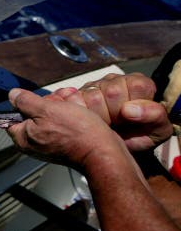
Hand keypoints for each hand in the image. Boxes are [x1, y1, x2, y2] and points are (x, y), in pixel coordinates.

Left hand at [7, 88, 125, 170]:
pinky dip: (71, 115)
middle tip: (60, 102)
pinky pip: (63, 124)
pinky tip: (79, 113)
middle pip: (34, 114)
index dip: (26, 103)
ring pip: (51, 116)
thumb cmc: (77, 134)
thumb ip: (26, 102)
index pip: (13, 116)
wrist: (103, 152)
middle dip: (48, 103)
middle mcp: (34, 144)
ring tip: (73, 106)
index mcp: (23, 138)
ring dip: (62, 106)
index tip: (39, 100)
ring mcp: (49, 145)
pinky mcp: (64, 144)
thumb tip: (13, 95)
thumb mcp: (46, 109)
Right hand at [47, 73, 171, 150]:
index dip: (134, 105)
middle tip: (115, 124)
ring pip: (92, 97)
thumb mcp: (156, 131)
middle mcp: (116, 81)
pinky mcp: (77, 93)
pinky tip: (87, 119)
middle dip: (113, 114)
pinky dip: (79, 113)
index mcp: (139, 85)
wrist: (113, 149)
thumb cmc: (136, 137)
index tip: (131, 119)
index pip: (138, 86)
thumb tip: (129, 109)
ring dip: (96, 117)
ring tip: (102, 123)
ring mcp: (94, 86)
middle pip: (112, 92)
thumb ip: (154, 116)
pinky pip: (73, 100)